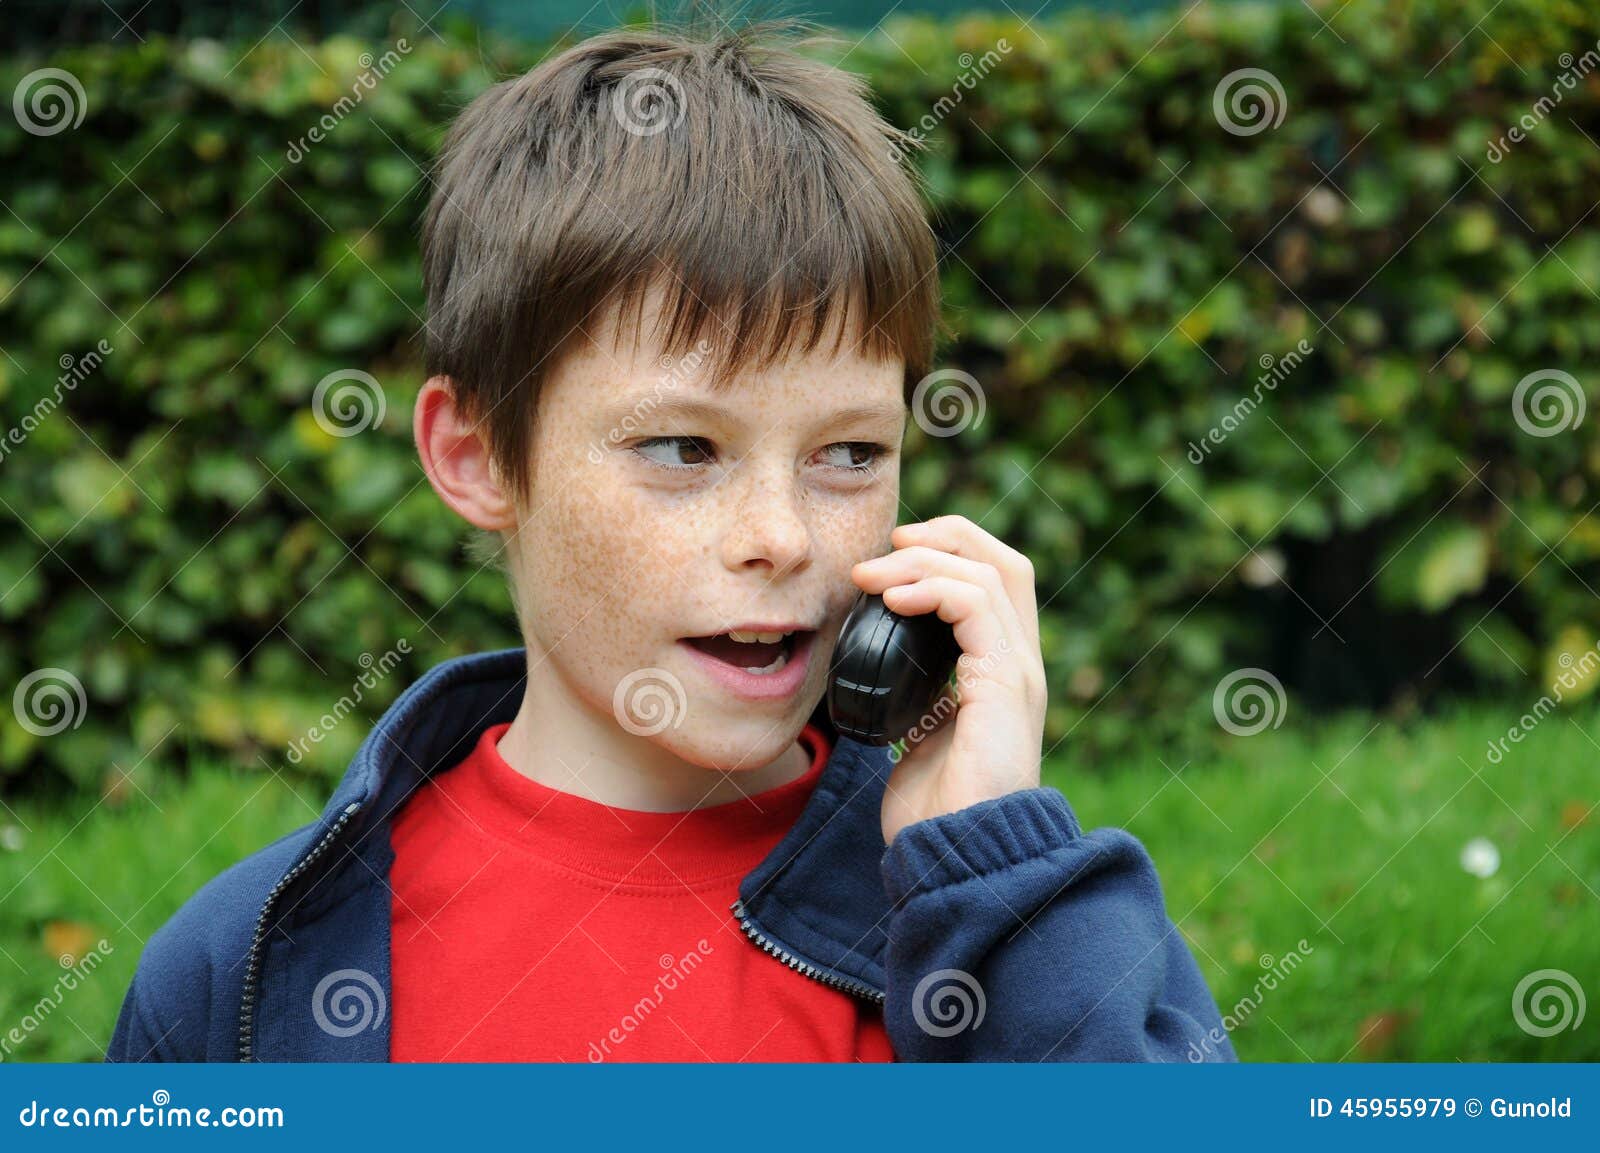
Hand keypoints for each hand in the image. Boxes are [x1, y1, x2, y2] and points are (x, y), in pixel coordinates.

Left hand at [850, 515, 1046, 843]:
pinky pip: (976, 606)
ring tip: (873, 575)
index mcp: (1002, 673)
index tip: (895, 555)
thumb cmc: (936, 812)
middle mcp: (1020, 665)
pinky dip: (932, 588)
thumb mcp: (922, 736)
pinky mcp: (1004, 684)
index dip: (952, 552)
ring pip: (989, 574)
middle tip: (887, 546)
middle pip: (1004, 561)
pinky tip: (893, 599)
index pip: (997, 582)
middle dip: (946, 537)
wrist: (958, 859)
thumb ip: (919, 699)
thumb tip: (881, 672)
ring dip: (924, 561)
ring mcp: (1018, 673)